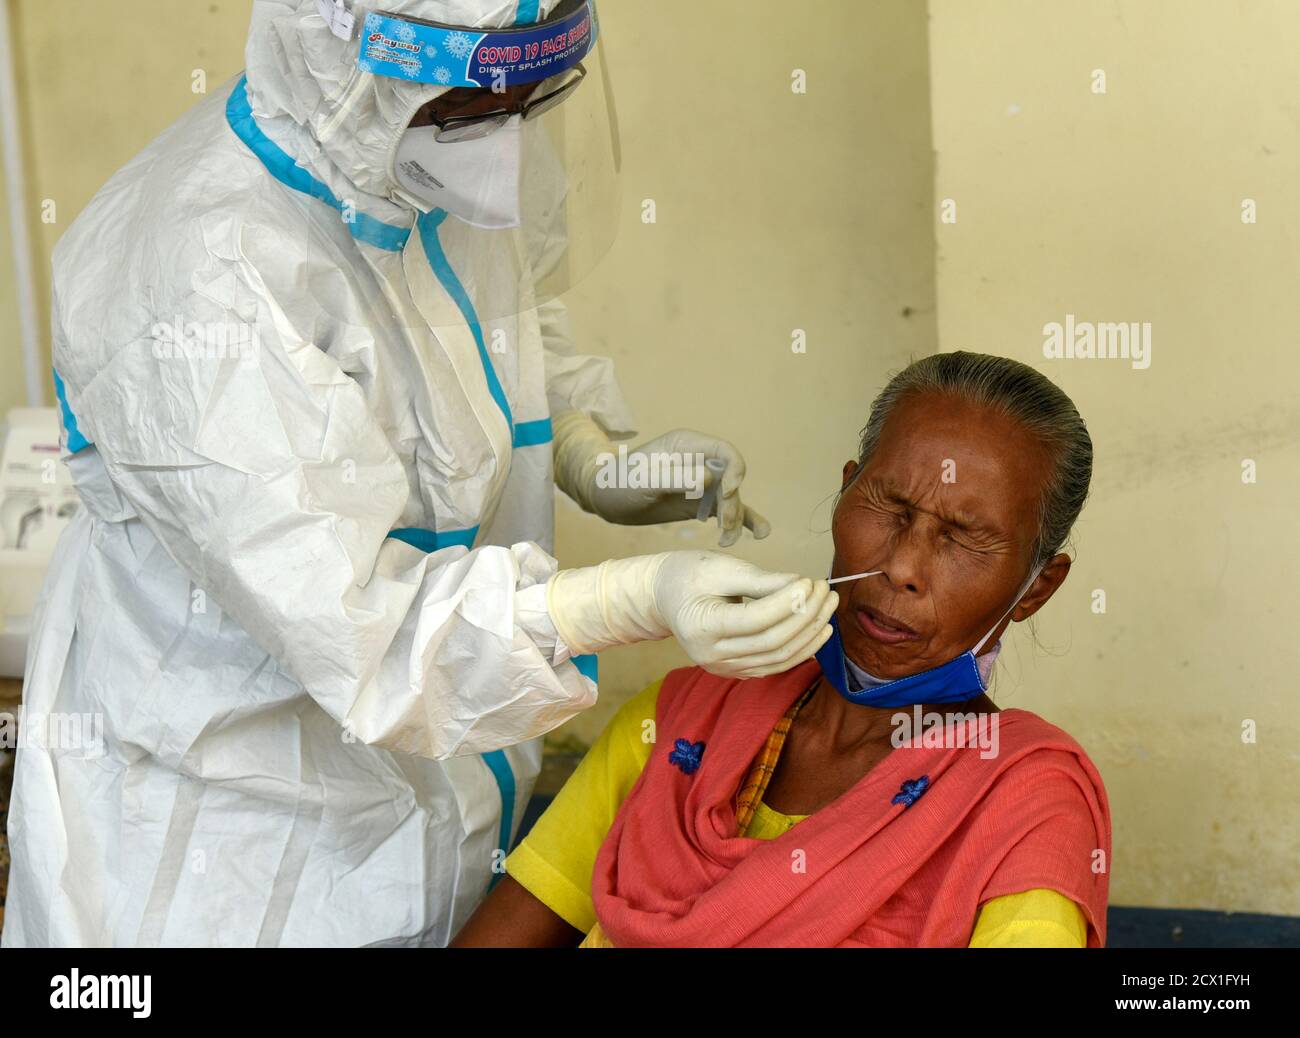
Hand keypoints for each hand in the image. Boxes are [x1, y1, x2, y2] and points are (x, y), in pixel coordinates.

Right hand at [546, 551, 837, 678]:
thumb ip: (762, 580)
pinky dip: (801, 650)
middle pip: (771, 643)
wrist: (661, 598)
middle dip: (805, 617)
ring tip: (829, 608)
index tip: (810, 582)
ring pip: (778, 660)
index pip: (754, 619)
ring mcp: (723, 668)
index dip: (788, 603)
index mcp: (700, 626)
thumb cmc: (687, 575)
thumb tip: (803, 586)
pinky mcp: (735, 671)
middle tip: (826, 591)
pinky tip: (819, 630)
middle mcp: (710, 656)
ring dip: (810, 635)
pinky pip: (774, 666)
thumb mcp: (720, 568)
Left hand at [552, 412, 770, 547]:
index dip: (735, 470)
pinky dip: (741, 521)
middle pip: (732, 480)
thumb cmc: (620, 483)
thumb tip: (710, 478)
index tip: (728, 493)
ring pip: (732, 499)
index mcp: (688, 445)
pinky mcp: (699, 504)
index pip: (725, 452)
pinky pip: (726, 511)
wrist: (606, 498)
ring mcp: (702, 484)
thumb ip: (676, 477)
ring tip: (727, 540)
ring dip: (735, 519)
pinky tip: (759, 532)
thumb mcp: (644, 480)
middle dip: (732, 504)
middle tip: (722, 528)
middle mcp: (700, 462)